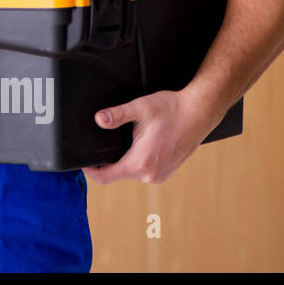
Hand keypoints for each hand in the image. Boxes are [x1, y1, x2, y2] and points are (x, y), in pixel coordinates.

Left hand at [81, 87, 222, 185]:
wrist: (200, 112)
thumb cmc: (172, 109)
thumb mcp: (140, 107)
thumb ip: (117, 115)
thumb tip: (99, 119)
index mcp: (141, 162)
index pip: (105, 177)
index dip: (90, 170)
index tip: (83, 159)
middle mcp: (150, 175)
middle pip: (116, 174)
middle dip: (106, 162)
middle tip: (100, 143)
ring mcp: (160, 175)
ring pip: (130, 172)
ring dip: (122, 161)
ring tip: (122, 141)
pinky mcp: (166, 172)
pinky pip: (143, 171)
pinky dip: (136, 161)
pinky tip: (138, 145)